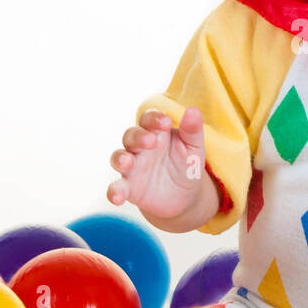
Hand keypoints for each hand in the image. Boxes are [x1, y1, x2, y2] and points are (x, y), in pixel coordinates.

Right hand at [107, 107, 209, 221]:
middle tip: (151, 141)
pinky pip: (116, 188)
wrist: (184, 197)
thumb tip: (193, 110)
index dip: (154, 119)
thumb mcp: (194, 148)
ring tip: (128, 162)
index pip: (149, 119)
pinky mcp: (129, 188)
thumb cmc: (186, 165)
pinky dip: (114, 191)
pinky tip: (117, 197)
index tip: (166, 122)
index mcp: (156, 133)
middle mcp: (139, 147)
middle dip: (138, 136)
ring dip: (120, 158)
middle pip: (131, 135)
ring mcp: (132, 167)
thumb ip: (192, 130)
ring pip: (118, 157)